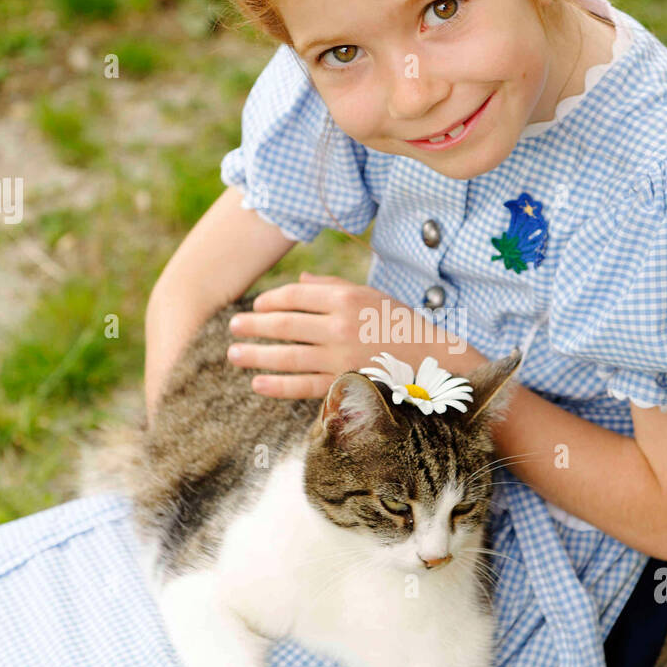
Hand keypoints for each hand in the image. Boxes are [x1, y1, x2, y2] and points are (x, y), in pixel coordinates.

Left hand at [226, 272, 416, 399]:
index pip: (296, 296)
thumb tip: (298, 279)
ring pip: (288, 356)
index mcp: (347, 298)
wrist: (432, 361)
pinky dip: (278, 386)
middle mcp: (340, 326)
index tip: (256, 305)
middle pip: (285, 325)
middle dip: (254, 326)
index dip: (270, 300)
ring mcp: (341, 358)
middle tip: (233, 326)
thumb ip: (333, 286)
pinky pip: (303, 386)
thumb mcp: (371, 294)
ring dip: (256, 356)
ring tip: (234, 355)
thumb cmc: (399, 324)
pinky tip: (258, 384)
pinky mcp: (344, 384)